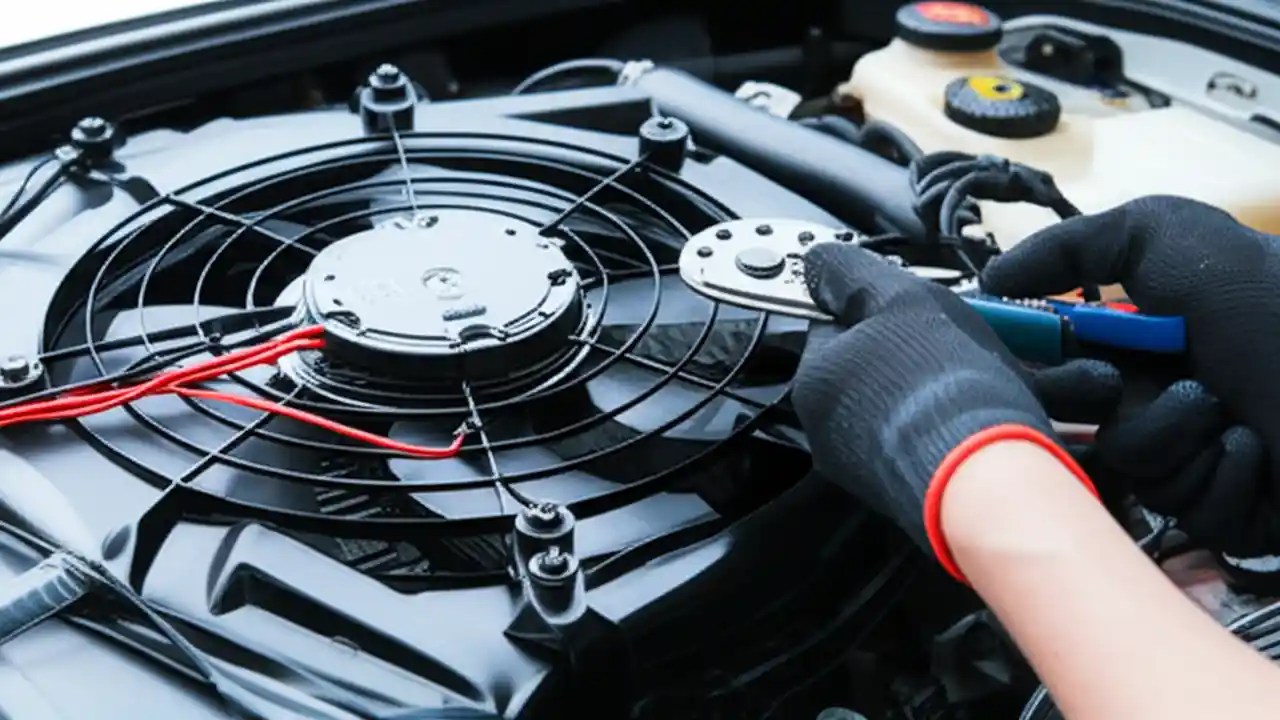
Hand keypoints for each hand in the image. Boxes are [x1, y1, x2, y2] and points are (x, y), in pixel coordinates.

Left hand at [792, 243, 1117, 577]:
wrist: (991, 484)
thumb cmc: (942, 387)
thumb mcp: (897, 299)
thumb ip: (852, 274)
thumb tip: (819, 261)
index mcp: (815, 383)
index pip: (835, 326)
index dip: (879, 307)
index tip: (915, 308)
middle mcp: (830, 433)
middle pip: (875, 368)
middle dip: (917, 351)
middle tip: (957, 341)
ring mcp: (869, 469)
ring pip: (908, 405)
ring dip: (943, 386)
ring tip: (983, 379)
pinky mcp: (911, 492)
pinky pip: (932, 440)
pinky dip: (956, 424)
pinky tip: (988, 416)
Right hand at [982, 195, 1279, 555]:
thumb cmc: (1276, 313)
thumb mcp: (1169, 237)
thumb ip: (1074, 244)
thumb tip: (995, 275)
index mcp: (1140, 335)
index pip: (1051, 357)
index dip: (1038, 363)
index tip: (1035, 357)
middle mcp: (1157, 390)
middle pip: (1079, 422)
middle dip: (1121, 405)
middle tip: (1161, 383)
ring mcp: (1188, 452)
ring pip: (1128, 469)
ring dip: (1180, 439)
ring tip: (1232, 416)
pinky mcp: (1218, 508)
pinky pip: (1181, 506)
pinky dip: (1222, 476)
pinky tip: (1256, 451)